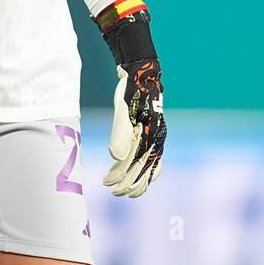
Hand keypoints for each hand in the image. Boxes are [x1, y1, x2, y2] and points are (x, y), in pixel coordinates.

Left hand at [103, 58, 165, 196]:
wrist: (144, 73)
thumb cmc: (132, 90)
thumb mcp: (123, 109)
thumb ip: (120, 133)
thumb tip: (115, 157)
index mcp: (150, 135)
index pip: (133, 163)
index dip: (120, 176)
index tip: (106, 184)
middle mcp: (157, 139)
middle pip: (142, 169)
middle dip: (127, 183)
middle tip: (111, 191)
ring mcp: (157, 137)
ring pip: (150, 167)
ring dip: (137, 181)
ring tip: (123, 190)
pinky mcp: (155, 134)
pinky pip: (156, 160)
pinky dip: (149, 172)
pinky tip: (144, 178)